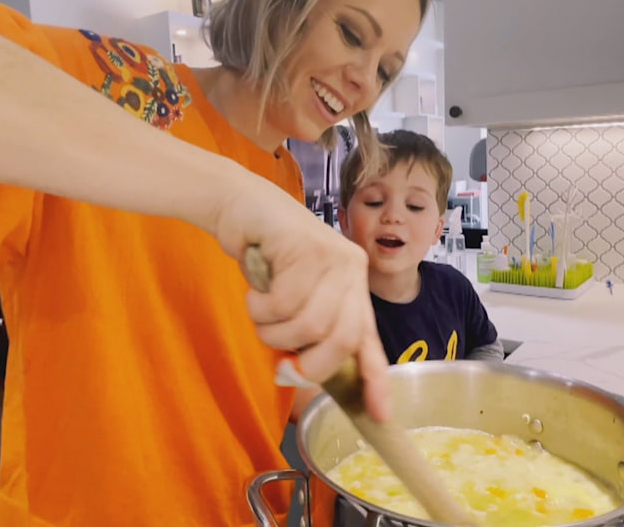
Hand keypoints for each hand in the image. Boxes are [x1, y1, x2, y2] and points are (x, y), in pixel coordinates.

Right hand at [212, 176, 390, 421]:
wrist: (243, 208)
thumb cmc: (267, 258)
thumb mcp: (294, 297)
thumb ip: (306, 332)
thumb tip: (300, 375)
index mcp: (354, 286)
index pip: (370, 341)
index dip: (376, 381)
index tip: (380, 416)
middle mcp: (352, 270)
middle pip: (339, 339)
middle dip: (307, 361)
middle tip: (281, 358)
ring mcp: (333, 255)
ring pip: (308, 324)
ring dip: (273, 330)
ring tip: (260, 310)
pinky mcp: (307, 246)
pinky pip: (282, 302)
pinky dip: (259, 306)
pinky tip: (255, 289)